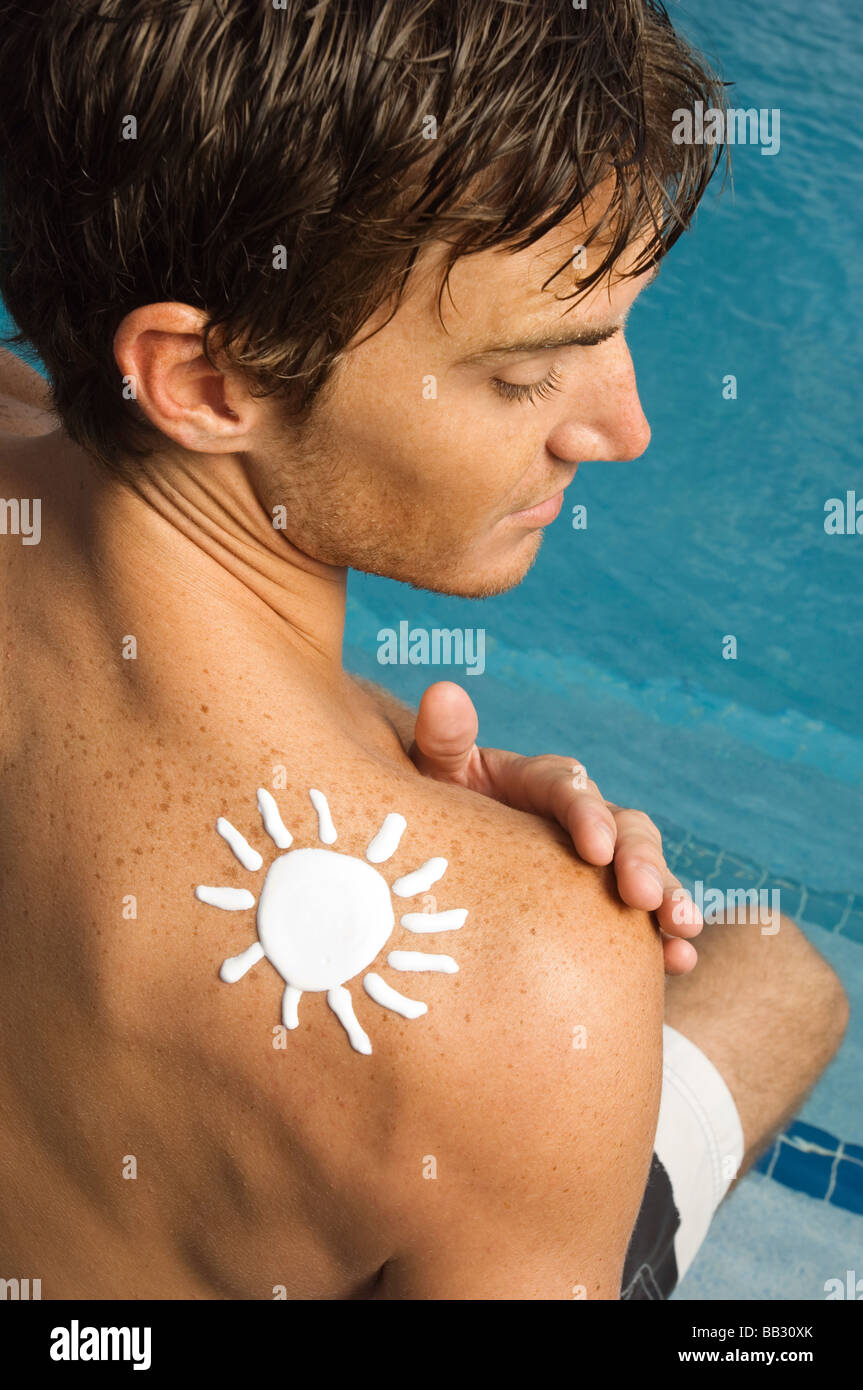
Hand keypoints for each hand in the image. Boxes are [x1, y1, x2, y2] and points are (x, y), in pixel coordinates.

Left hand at [408, 681, 701, 974]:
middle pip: (625, 828)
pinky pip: (644, 921)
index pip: (570, 789)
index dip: (586, 815)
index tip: (595, 849)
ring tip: (682, 930)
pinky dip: (666, 940)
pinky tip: (679, 962)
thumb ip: (443, 739)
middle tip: (642, 896)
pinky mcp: (608, 904)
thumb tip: (443, 692)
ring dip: (669, 896)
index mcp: (541, 783)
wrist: (444, 854)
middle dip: (640, 861)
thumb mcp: (434, 774)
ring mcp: (602, 861)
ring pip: (647, 871)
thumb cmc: (438, 810)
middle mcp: (584, 816)